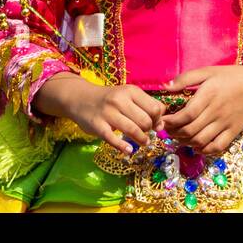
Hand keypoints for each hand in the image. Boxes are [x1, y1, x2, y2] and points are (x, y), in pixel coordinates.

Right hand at [33, 74, 165, 153]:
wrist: (80, 98)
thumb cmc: (109, 99)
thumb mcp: (127, 96)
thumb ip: (145, 106)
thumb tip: (161, 125)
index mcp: (130, 91)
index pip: (155, 108)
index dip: (157, 119)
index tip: (153, 123)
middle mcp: (119, 100)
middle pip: (146, 121)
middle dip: (149, 130)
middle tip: (145, 133)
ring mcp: (108, 113)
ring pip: (133, 130)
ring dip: (142, 140)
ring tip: (142, 142)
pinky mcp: (98, 126)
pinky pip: (114, 140)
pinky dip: (123, 147)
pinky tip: (128, 151)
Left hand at [158, 63, 242, 156]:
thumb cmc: (232, 76)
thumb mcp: (208, 71)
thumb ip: (186, 78)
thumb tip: (165, 86)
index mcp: (208, 95)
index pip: (186, 115)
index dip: (171, 121)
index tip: (162, 120)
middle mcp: (216, 111)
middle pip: (190, 130)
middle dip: (174, 133)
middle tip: (167, 130)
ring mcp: (226, 124)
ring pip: (201, 141)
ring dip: (185, 142)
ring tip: (178, 137)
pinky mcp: (234, 132)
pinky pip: (217, 147)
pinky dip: (204, 150)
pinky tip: (196, 146)